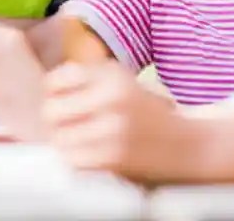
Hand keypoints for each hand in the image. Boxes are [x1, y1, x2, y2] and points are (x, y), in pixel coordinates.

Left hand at [42, 61, 180, 181]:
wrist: (188, 145)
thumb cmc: (146, 114)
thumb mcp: (121, 83)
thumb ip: (86, 80)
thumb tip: (45, 90)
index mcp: (111, 74)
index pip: (55, 81)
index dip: (54, 94)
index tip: (63, 103)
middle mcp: (111, 96)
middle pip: (51, 110)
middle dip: (56, 121)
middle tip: (68, 127)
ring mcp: (113, 128)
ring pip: (59, 137)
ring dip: (66, 143)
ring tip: (81, 142)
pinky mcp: (114, 156)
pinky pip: (73, 159)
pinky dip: (77, 160)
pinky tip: (91, 156)